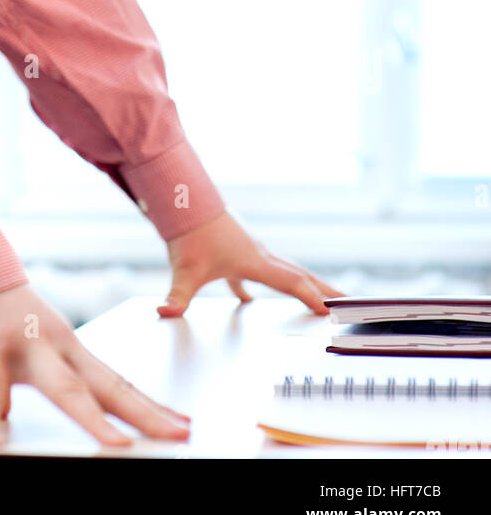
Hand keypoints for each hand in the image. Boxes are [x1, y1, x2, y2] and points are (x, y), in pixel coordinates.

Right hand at [0, 282, 191, 448]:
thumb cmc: (5, 320)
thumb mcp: (40, 348)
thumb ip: (63, 378)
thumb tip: (88, 411)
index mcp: (71, 349)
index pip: (118, 383)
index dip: (152, 407)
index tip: (182, 427)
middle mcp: (56, 346)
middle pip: (105, 386)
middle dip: (144, 414)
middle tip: (176, 436)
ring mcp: (24, 347)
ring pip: (60, 387)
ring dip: (90, 417)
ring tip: (116, 446)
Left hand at [159, 209, 345, 316]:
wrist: (183, 200)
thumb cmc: (188, 231)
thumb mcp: (183, 270)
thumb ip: (177, 296)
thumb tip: (164, 313)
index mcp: (255, 261)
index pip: (291, 283)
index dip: (311, 298)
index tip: (330, 312)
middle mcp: (259, 254)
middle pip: (300, 275)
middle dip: (325, 289)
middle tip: (350, 302)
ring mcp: (250, 251)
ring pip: (285, 271)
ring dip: (305, 284)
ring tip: (321, 298)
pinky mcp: (236, 251)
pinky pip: (257, 273)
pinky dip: (260, 286)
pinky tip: (247, 301)